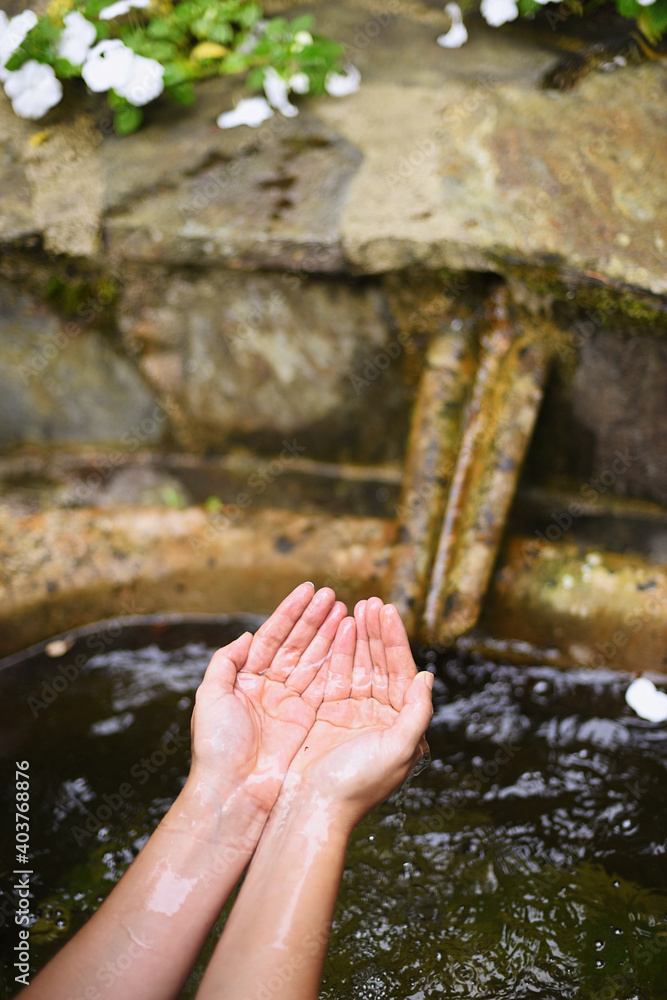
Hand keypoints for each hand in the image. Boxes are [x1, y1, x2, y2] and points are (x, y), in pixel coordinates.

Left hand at [186, 583, 346, 817]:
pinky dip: (336, 662)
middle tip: (334, 595)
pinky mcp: (307, 720)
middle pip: (296, 643)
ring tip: (346, 610)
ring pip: (313, 659)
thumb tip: (248, 636)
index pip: (272, 636)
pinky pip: (324, 684)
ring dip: (328, 634)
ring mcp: (290, 703)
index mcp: (245, 679)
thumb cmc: (216, 748)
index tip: (309, 589)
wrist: (234, 793)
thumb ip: (225, 662)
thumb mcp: (209, 698)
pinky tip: (348, 640)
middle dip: (314, 618)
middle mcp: (269, 687)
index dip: (290, 612)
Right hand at [282, 597, 432, 826]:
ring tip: (355, 607)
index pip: (403, 672)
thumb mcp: (399, 749)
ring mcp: (353, 712)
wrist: (314, 807)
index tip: (388, 610)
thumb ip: (416, 712)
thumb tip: (428, 677)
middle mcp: (380, 715)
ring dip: (359, 636)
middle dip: (377, 632)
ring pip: (360, 664)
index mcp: (402, 723)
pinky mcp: (328, 712)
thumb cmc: (360, 784)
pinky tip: (339, 629)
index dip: (396, 640)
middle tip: (371, 601)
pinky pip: (336, 674)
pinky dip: (338, 652)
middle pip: (381, 663)